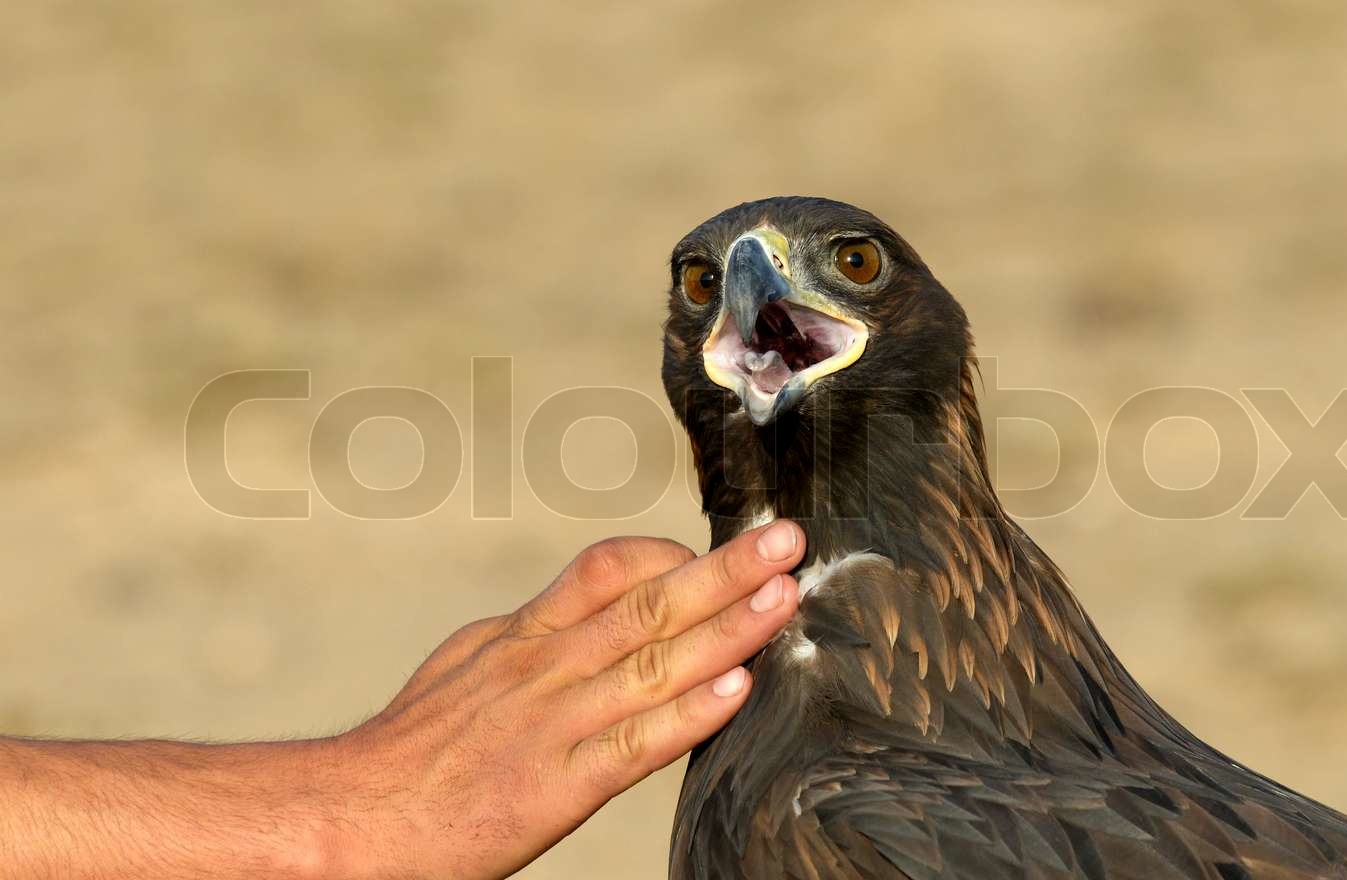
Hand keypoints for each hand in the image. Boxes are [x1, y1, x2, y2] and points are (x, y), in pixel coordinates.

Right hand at [325, 521, 804, 878]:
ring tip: (785, 598)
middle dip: (725, 570)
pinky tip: (736, 692)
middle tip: (789, 539)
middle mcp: (542, 668)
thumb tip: (590, 608)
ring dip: (727, 629)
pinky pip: (632, 746)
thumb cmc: (412, 747)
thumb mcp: (467, 664)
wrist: (350, 818)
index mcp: (523, 635)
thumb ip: (536, 635)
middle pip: (645, 604)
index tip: (725, 543)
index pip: (605, 570)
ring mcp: (551, 726)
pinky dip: (687, 716)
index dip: (672, 553)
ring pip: (651, 665)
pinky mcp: (554, 789)